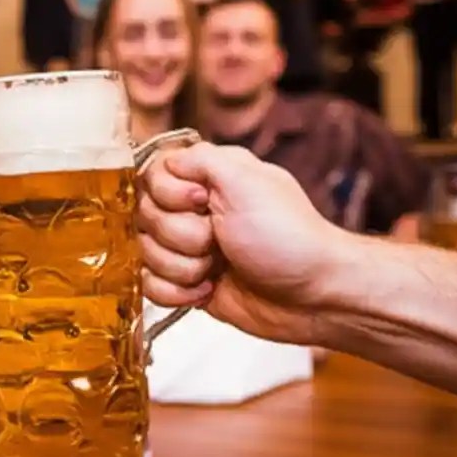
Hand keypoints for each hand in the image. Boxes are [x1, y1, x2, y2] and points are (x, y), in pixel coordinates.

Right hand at [137, 143, 352, 345]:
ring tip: (218, 269)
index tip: (202, 204)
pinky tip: (207, 290)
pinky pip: (149, 285)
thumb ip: (201, 160)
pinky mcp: (184, 282)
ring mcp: (186, 248)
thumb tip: (168, 159)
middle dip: (180, 237)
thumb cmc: (288, 238)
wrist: (312, 297)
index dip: (168, 195)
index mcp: (206, 178)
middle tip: (217, 241)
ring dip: (181, 267)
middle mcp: (192, 210)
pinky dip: (176, 293)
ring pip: (143, 253)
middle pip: (143, 217)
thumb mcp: (248, 182)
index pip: (151, 175)